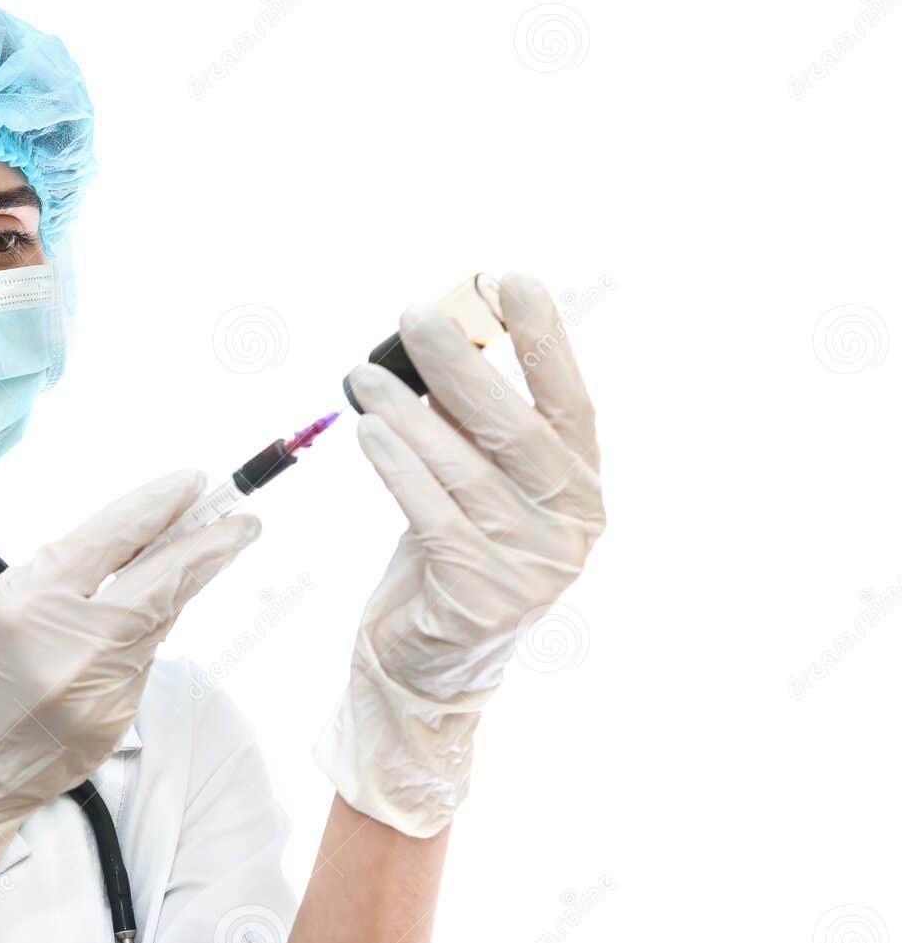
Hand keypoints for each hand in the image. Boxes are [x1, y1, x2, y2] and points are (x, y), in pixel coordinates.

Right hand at [0, 469, 259, 942]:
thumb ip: (61, 572)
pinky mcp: (116, 721)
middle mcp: (74, 645)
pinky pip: (143, 663)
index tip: (193, 483)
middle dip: (211, 545)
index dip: (161, 505)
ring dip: (179, 587)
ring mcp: (101, 689)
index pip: (115, 536)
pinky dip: (143, 637)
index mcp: (31, 602)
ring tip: (201, 556)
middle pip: (164, 580)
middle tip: (244, 520)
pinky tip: (125, 632)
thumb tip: (133, 537)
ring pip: (160, 621)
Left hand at [316, 272, 603, 836]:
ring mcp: (532, 567)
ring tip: (362, 376)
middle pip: (516, 429)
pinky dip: (396, 467)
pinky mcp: (483, 599)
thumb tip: (436, 342)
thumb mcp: (472, 486)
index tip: (512, 280)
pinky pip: (431, 516)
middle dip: (461, 365)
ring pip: (464, 472)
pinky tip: (368, 431)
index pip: (571, 402)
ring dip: (408, 415)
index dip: (545, 340)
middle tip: (412, 315)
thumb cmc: (448, 556)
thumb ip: (471, 430)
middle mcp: (571, 526)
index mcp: (580, 488)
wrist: (428, 663)